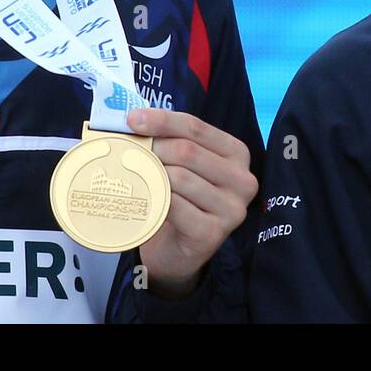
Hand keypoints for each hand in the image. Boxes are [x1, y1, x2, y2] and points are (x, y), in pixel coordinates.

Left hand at [128, 108, 258, 298]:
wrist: (178, 251)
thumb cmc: (180, 199)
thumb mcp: (183, 165)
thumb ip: (170, 141)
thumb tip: (133, 120)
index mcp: (237, 153)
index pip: (196, 127)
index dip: (162, 120)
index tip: (132, 119)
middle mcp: (242, 179)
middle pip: (187, 151)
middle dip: (152, 149)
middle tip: (128, 154)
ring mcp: (232, 209)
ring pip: (179, 178)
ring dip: (151, 176)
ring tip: (135, 178)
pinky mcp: (213, 234)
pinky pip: (174, 206)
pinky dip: (155, 201)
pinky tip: (145, 201)